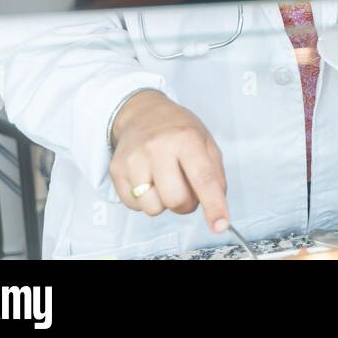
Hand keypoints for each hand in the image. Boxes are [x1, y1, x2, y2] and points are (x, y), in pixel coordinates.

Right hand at [109, 91, 229, 231]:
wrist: (142, 113)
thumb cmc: (177, 129)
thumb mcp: (205, 141)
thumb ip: (215, 173)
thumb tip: (217, 204)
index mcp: (186, 139)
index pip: (203, 178)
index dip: (214, 205)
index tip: (221, 224)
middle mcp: (159, 148)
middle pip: (176, 199)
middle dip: (186, 204)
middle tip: (186, 189)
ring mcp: (134, 159)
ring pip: (153, 207)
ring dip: (163, 203)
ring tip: (165, 182)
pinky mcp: (116, 169)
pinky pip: (134, 205)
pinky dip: (145, 200)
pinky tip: (148, 180)